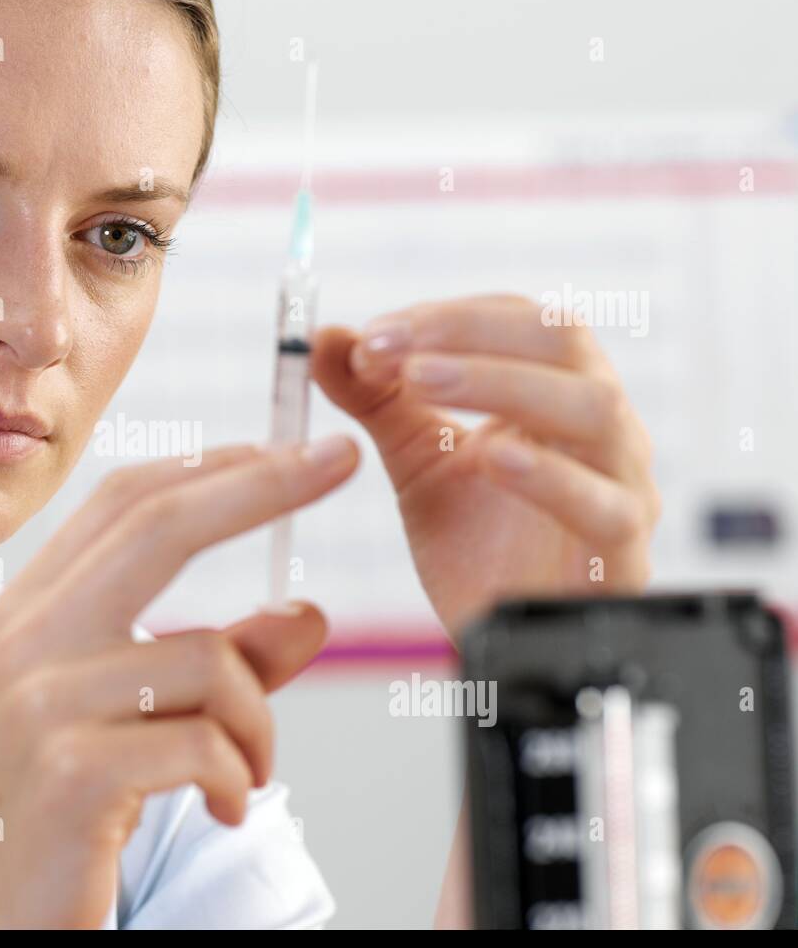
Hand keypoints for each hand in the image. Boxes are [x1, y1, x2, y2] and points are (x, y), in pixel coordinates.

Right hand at [0, 437, 360, 928]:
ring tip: (249, 769)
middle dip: (262, 484)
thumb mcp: (134, 716)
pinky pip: (205, 744)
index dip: (215, 464)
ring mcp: (44, 701)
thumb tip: (309, 614)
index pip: (127, 502)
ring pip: (211, 659)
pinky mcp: (71, 772)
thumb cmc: (55, 807)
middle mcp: (31, 636)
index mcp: (37, 608)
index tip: (293, 448)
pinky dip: (237, 776)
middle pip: (159, 525)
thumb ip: (222, 660)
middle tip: (339, 460)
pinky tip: (224, 805)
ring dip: (260, 721)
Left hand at [311, 294, 660, 642]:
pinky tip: (491, 459)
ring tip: (419, 383)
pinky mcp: (621, 553)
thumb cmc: (474, 539)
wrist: (496, 630)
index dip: (448, 317)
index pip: (521, 319)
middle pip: (561, 341)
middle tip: (386, 348)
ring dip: (500, 383)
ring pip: (592, 407)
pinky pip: (603, 503)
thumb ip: (373, 396)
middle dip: (467, 334)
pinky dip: (549, 476)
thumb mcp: (414, 457)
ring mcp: (621, 483)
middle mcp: (600, 424)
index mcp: (557, 390)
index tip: (373, 334)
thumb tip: (325, 336)